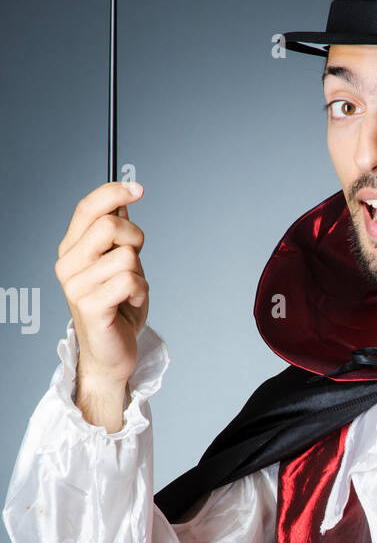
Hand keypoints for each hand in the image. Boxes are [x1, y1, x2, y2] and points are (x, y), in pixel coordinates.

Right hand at [55, 179, 147, 389]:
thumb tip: (123, 201)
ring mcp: (76, 286)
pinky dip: (141, 290)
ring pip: (126, 256)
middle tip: (136, 259)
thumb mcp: (119, 264)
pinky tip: (132, 302)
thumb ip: (117, 236)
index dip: (114, 192)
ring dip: (140, 273)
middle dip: (136, 238)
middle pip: (109, 226)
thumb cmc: (118, 309)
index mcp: (72, 249)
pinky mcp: (90, 307)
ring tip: (131, 291)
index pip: (88, 208)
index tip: (138, 188)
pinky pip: (129, 281)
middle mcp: (68, 265)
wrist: (113, 353)